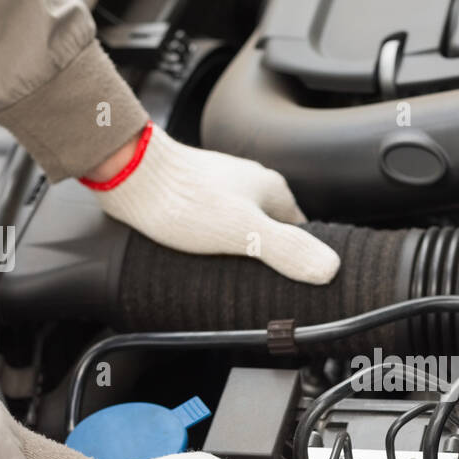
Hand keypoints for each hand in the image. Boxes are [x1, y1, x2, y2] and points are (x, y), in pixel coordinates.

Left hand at [82, 123, 339, 284]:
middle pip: (273, 231)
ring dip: (238, 251)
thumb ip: (287, 251)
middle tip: (259, 286)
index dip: (301, 259)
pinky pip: (215, 227)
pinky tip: (203, 259)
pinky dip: (214, 245)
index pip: (303, 231)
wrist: (128, 173)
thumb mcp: (245, 232)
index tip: (296, 284)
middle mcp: (248, 185)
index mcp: (271, 189)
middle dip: (268, 258)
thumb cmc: (181, 197)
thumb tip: (329, 269)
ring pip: (242, 228)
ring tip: (229, 276)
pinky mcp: (193, 198)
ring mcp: (220, 190)